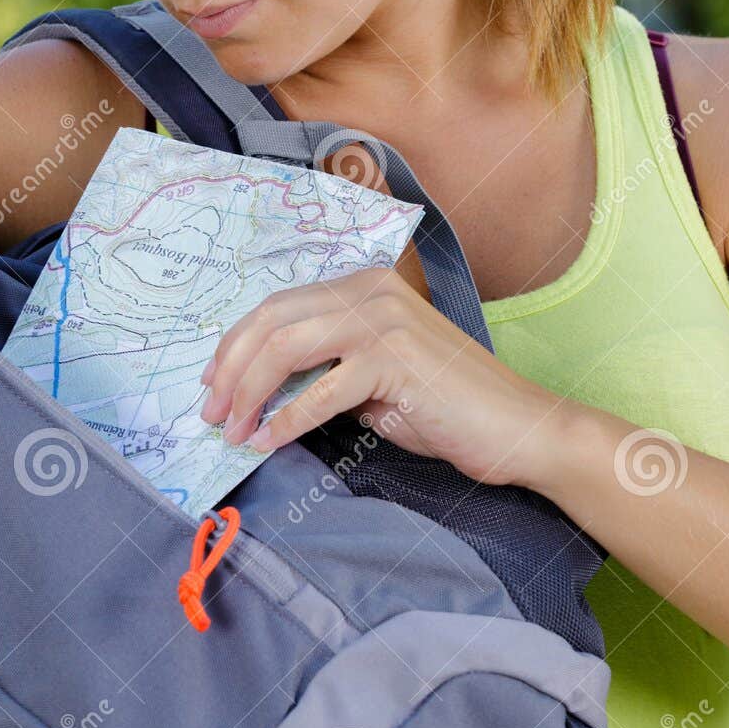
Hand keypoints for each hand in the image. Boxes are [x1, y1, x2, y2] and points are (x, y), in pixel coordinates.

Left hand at [198, 265, 567, 490]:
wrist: (517, 426)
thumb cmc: (445, 406)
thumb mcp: (372, 376)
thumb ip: (324, 366)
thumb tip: (262, 389)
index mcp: (362, 285)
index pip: (277, 306)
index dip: (234, 345)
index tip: (212, 384)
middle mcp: (369, 291)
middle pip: (271, 322)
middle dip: (230, 371)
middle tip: (212, 413)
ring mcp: (383, 321)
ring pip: (285, 349)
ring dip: (249, 395)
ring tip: (233, 430)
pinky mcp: (395, 359)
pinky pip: (320, 391)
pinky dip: (285, 421)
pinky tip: (267, 442)